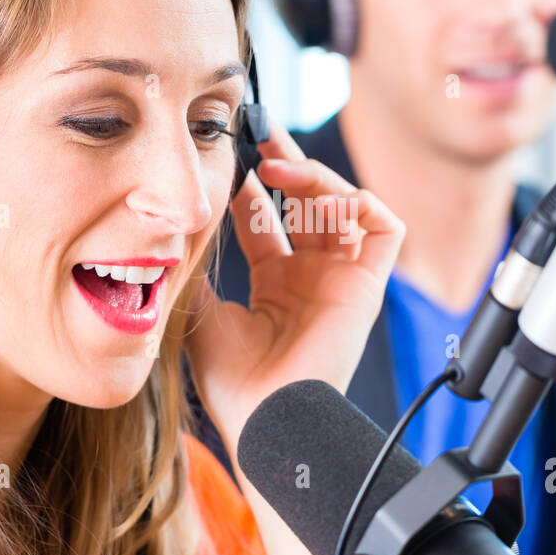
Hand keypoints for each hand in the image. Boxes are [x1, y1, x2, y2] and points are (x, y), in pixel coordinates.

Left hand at [184, 119, 404, 456]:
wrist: (268, 420)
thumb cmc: (235, 386)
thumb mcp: (201, 314)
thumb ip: (195, 272)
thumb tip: (172, 230)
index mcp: (275, 287)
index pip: (268, 220)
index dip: (250, 186)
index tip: (227, 159)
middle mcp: (311, 279)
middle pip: (307, 204)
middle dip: (285, 165)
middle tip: (260, 134)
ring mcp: (341, 280)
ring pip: (343, 206)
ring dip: (315, 177)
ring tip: (279, 166)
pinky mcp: (368, 285)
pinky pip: (383, 228)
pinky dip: (359, 200)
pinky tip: (318, 194)